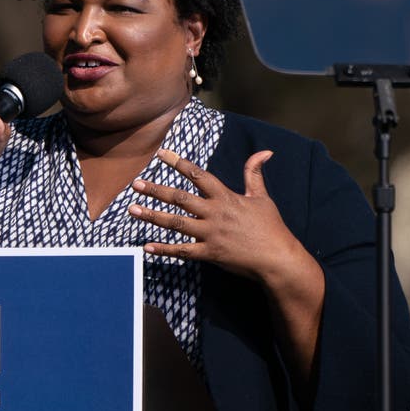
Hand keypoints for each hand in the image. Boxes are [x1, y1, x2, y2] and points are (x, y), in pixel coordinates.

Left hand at [128, 148, 302, 283]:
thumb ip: (254, 174)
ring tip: (132, 209)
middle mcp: (214, 213)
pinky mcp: (209, 254)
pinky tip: (146, 247)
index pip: (198, 175)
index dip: (179, 163)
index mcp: (226, 197)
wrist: (277, 258)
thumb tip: (264, 152)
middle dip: (156, 190)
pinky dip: (164, 249)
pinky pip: (182, 251)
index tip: (161, 154)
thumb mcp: (261, 197)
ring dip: (152, 216)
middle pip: (180, 198)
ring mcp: (210, 234)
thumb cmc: (270, 227)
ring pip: (175, 223)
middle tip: (135, 184)